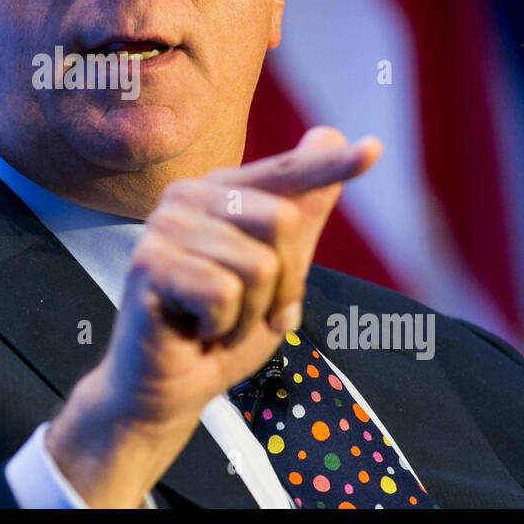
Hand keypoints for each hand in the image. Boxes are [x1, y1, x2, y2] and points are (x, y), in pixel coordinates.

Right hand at [46, 126, 381, 504]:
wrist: (165, 390)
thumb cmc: (221, 330)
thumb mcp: (278, 272)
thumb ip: (302, 210)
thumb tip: (329, 134)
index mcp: (218, 192)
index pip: (284, 173)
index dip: (329, 166)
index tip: (373, 149)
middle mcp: (186, 196)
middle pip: (282, 220)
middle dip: (285, 285)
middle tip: (252, 314)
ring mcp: (163, 227)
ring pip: (258, 264)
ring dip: (252, 314)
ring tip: (219, 324)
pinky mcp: (149, 263)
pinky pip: (225, 293)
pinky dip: (225, 326)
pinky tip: (197, 330)